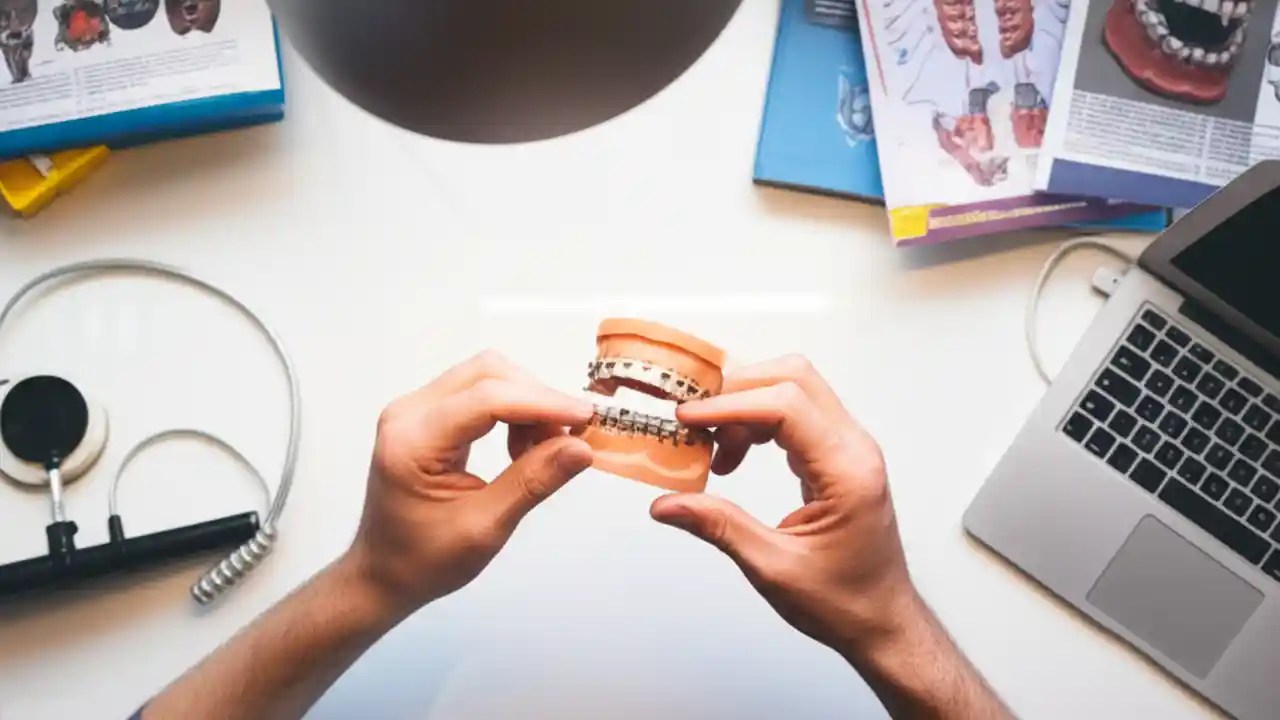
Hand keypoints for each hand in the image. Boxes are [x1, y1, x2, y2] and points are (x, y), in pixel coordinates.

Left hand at [345, 351, 594, 614]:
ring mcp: (414, 410)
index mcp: (412, 442)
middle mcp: (407, 414)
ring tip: (544, 447)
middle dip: (536, 398)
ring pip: (485, 376)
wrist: (383, 573)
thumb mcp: (485, 528)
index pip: (486, 400)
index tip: (585, 419)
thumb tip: (581, 448)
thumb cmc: (425, 560)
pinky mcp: (426, 414)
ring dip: (526, 402)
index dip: (542, 403)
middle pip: (487, 373)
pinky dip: (511, 410)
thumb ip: (533, 482)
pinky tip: (521, 447)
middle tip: (569, 436)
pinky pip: (477, 392)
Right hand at [650, 355, 921, 660]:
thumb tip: (668, 503)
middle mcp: (855, 448)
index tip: (688, 419)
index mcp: (848, 471)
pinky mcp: (837, 455)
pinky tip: (734, 455)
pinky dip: (757, 424)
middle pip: (793, 379)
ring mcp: (849, 448)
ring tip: (712, 449)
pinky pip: (795, 416)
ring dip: (745, 408)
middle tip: (694, 423)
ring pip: (794, 390)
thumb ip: (720, 527)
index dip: (731, 405)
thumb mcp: (773, 568)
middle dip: (736, 392)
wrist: (882, 621)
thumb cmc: (845, 601)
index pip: (786, 406)